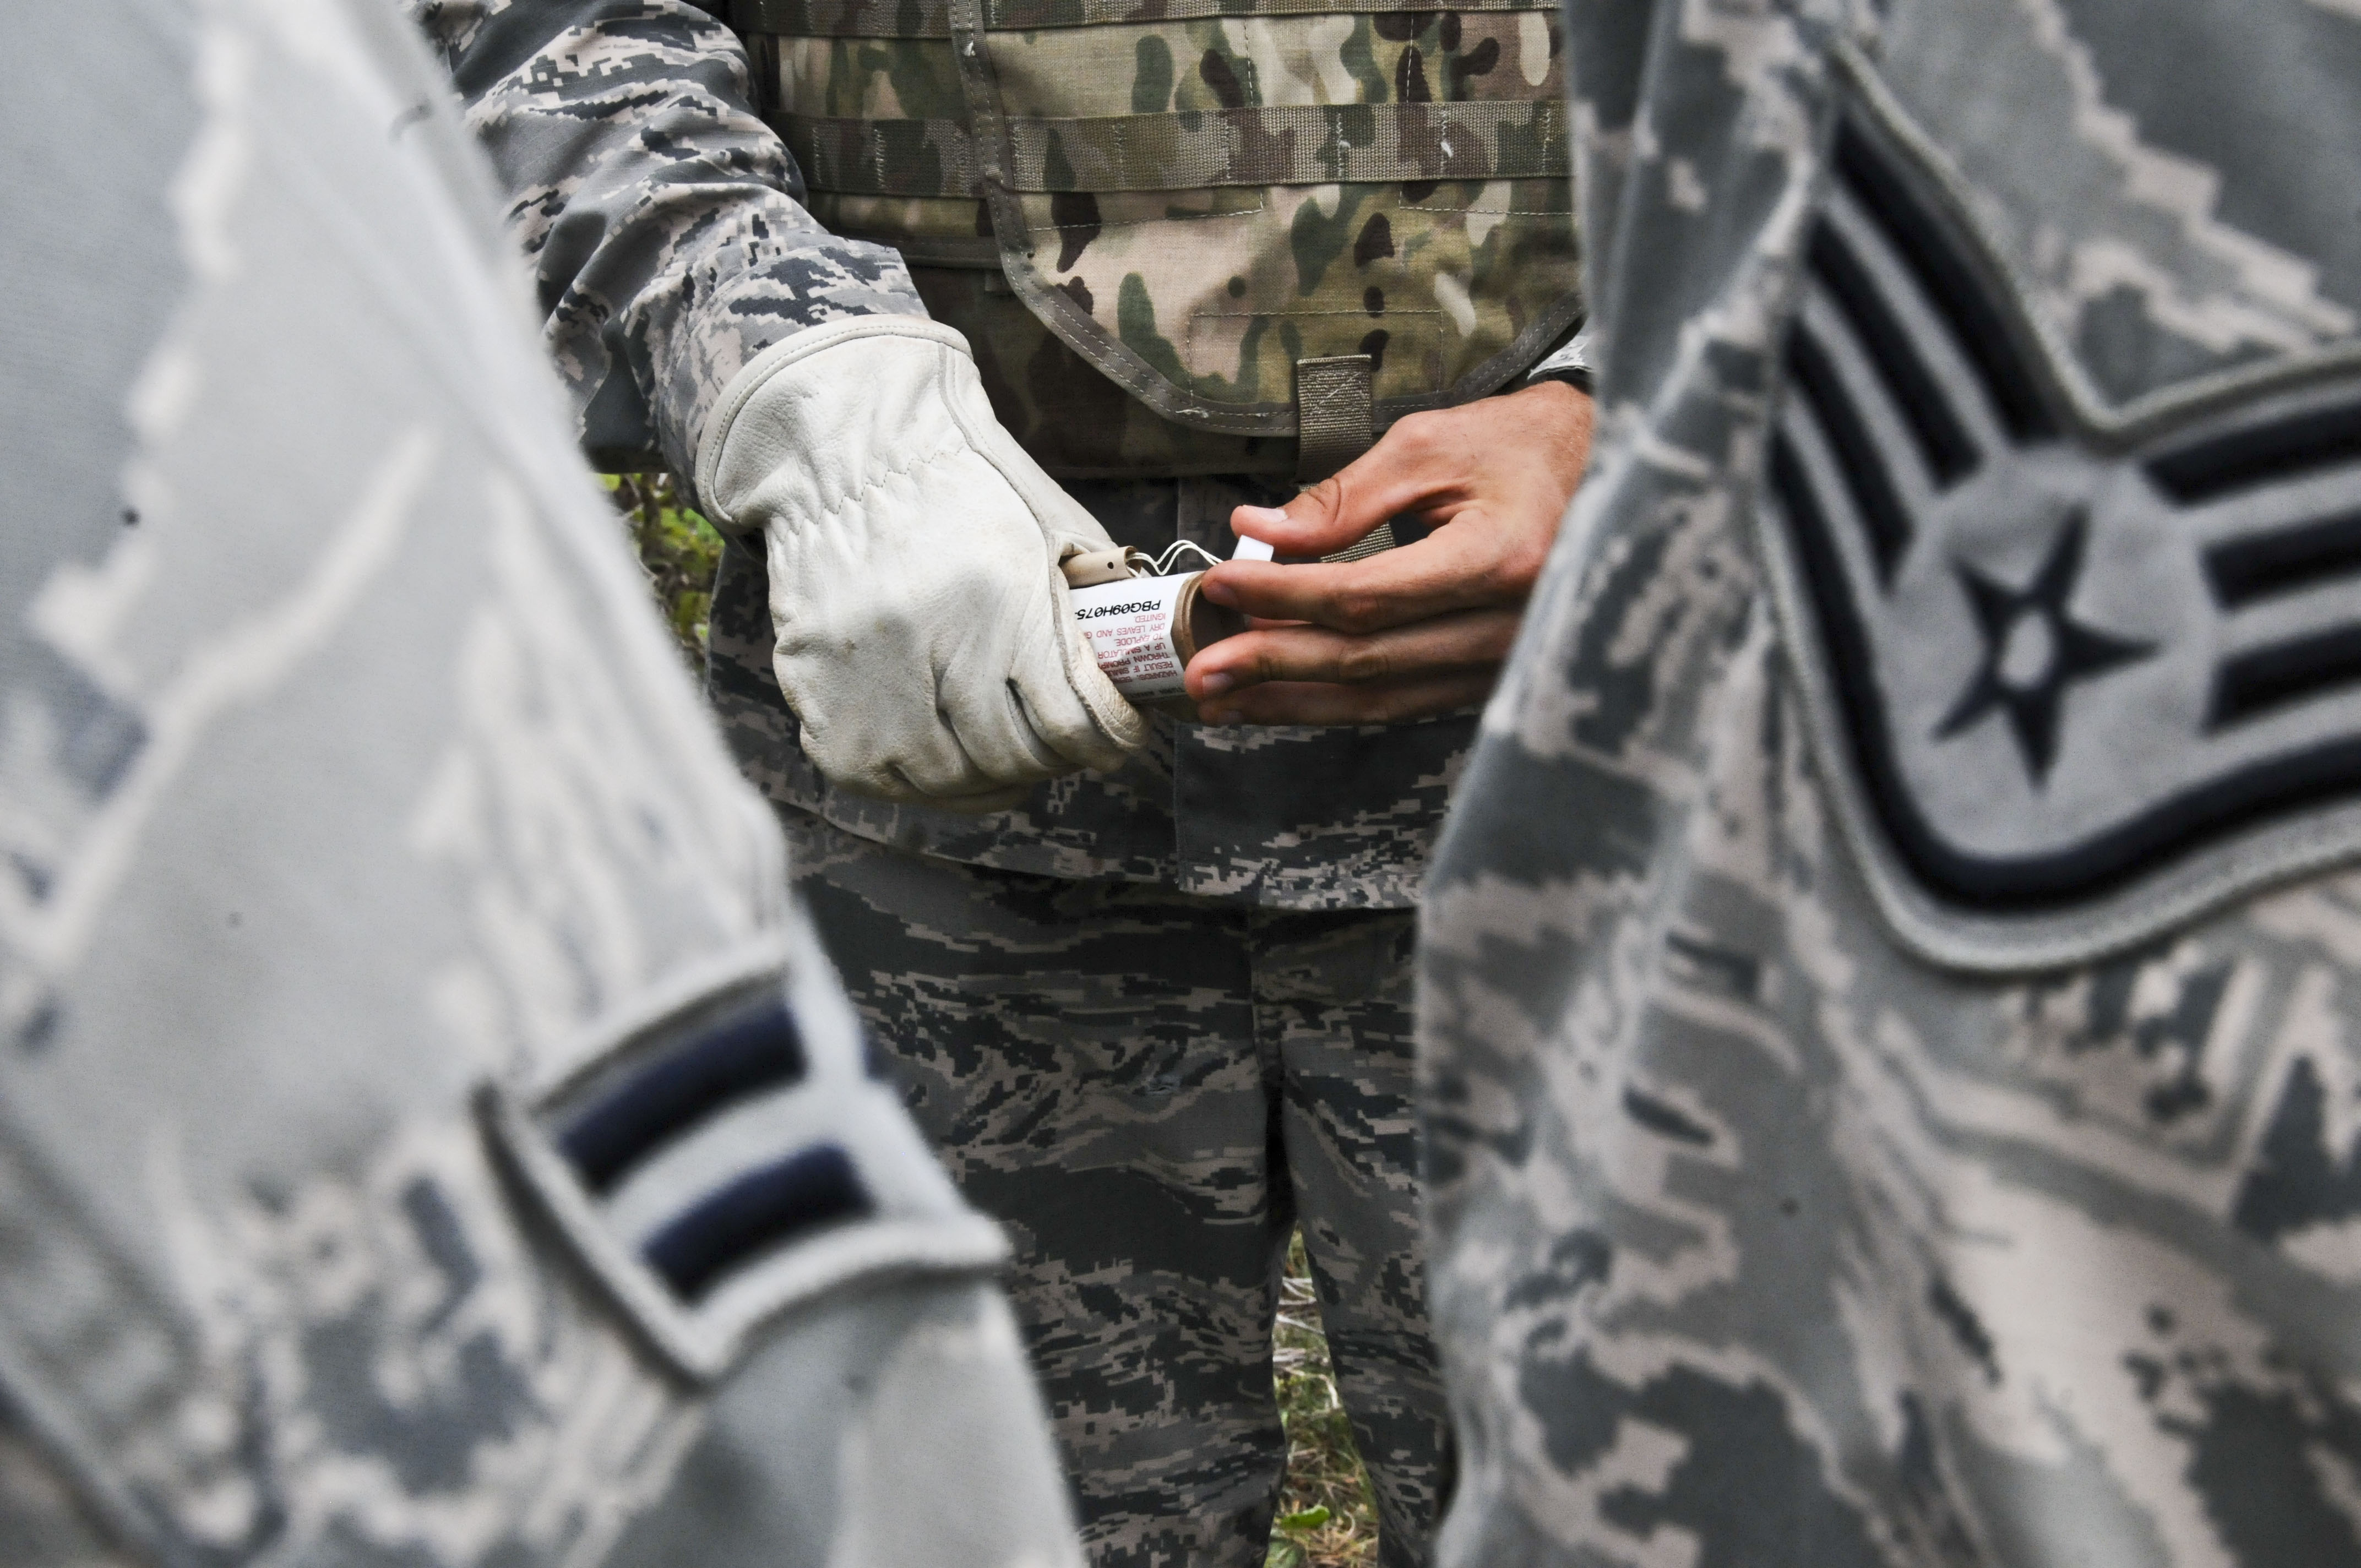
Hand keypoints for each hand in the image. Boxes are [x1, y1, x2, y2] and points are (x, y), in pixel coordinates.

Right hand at [697, 318, 1144, 808]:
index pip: (1072, 722)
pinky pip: (877, 777)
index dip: (1109, 742)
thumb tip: (1132, 678)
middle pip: (1012, 757)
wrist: (853, 454)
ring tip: (1010, 757)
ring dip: (990, 777)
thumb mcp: (1052, 532)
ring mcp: (866, 678)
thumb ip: (1092, 610)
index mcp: (1003, 602)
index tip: (1120, 739)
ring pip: (947, 778)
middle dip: (1054, 760)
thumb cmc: (967, 488)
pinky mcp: (818, 697)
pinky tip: (947, 757)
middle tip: (1067, 747)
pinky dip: (921, 778)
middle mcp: (933, 646)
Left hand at [1184, 380, 1592, 724]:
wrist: (1614, 471)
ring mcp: (1507, 662)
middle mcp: (1509, 626)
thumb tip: (1257, 531)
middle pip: (1368, 660)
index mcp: (1500, 560)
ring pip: (1383, 697)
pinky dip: (1339, 703)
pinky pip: (1407, 701)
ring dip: (1294, 703)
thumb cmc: (1520, 447)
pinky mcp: (1496, 677)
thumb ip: (1344, 497)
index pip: (1365, 597)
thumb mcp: (1431, 446)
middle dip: (1273, 665)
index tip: (1220, 584)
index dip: (1283, 596)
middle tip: (1199, 671)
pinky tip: (1284, 701)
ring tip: (1222, 702)